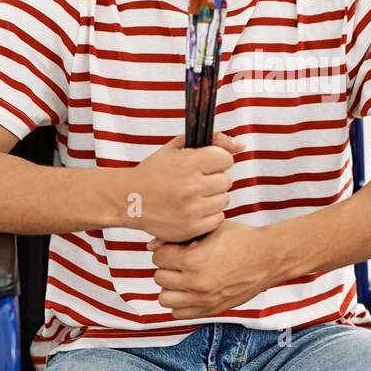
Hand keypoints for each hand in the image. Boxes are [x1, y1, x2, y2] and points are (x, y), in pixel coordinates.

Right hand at [125, 132, 243, 241]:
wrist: (129, 199)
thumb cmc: (155, 171)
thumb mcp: (178, 148)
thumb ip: (212, 141)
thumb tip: (241, 146)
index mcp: (188, 163)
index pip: (226, 159)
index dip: (216, 160)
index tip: (205, 164)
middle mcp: (191, 186)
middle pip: (227, 180)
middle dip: (215, 178)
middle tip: (197, 181)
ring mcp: (192, 210)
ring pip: (225, 200)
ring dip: (213, 197)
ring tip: (194, 195)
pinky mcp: (190, 228)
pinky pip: (218, 219)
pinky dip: (209, 214)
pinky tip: (194, 209)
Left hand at [147, 221, 275, 319]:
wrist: (269, 257)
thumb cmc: (241, 239)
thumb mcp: (210, 229)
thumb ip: (179, 237)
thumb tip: (151, 245)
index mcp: (194, 259)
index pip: (159, 257)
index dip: (166, 250)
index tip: (177, 248)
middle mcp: (196, 282)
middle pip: (159, 277)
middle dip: (167, 267)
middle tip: (179, 261)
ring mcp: (204, 299)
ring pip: (165, 298)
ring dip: (170, 287)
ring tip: (182, 277)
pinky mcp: (212, 309)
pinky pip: (180, 314)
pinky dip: (181, 303)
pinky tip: (190, 291)